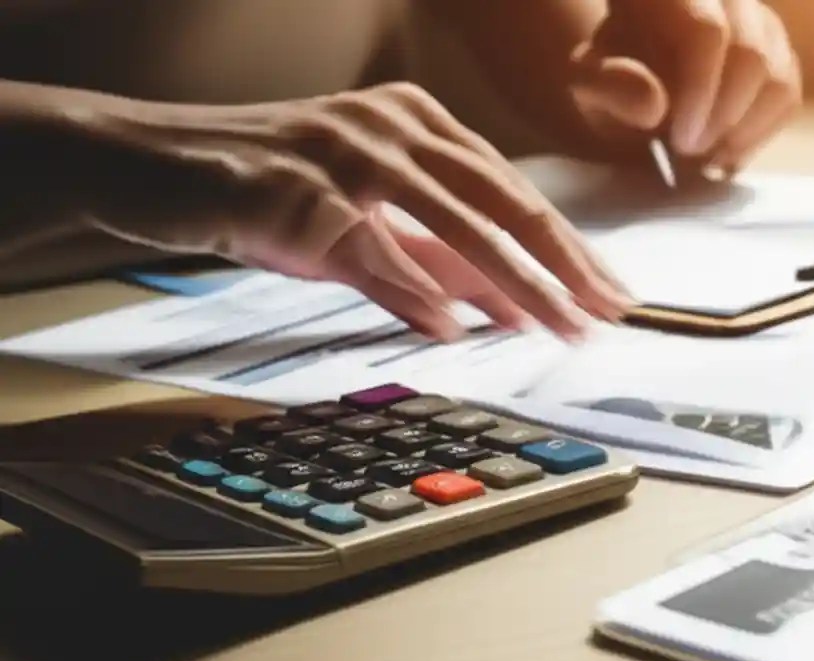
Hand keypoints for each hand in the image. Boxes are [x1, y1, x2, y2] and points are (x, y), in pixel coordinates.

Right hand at [64, 82, 632, 340]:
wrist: (142, 162)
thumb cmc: (260, 187)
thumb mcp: (360, 217)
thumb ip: (428, 250)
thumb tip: (497, 301)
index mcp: (416, 121)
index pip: (513, 192)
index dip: (568, 247)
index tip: (610, 294)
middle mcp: (390, 125)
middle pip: (501, 201)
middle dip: (562, 265)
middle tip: (608, 315)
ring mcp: (343, 151)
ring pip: (452, 222)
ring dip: (512, 282)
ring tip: (555, 327)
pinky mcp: (294, 188)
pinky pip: (368, 246)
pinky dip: (413, 288)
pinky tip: (454, 326)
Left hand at [569, 0, 802, 175]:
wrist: (636, 89)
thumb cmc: (612, 80)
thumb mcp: (589, 85)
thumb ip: (609, 88)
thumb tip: (652, 104)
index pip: (705, 30)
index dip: (700, 89)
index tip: (680, 141)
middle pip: (750, 53)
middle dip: (720, 117)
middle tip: (686, 153)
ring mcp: (760, 23)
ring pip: (777, 77)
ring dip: (740, 132)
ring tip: (701, 158)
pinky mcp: (780, 56)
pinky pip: (787, 98)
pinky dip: (756, 137)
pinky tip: (721, 156)